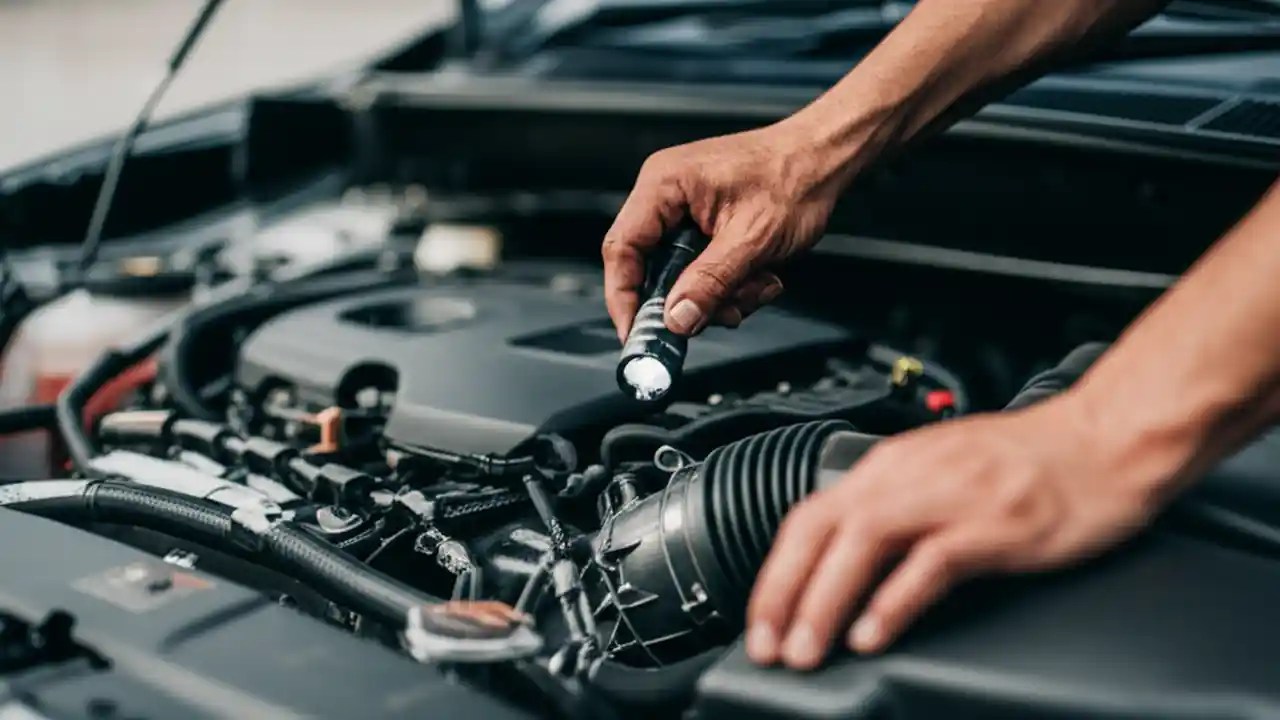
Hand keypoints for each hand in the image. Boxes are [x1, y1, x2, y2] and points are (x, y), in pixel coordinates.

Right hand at [602, 122, 847, 340]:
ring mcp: (686, 210)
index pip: (622, 248)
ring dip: (720, 294)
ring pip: (682, 276)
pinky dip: (731, 283)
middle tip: (723, 312)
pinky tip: (761, 274)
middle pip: (652, 268)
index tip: (637, 332)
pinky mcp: (705, 225)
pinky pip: (702, 269)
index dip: (623, 296)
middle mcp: (667, 194)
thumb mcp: (752, 239)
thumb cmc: (795, 176)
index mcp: (664, 184)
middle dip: (691, 299)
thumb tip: (676, 319)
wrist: (827, 158)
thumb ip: (710, 282)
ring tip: (758, 284)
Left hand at [745, 393, 1168, 669]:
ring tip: (806, 649)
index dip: (774, 573)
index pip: (808, 517)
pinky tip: (874, 633)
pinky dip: (894, 600)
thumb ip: (890, 508)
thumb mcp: (938, 474)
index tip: (759, 622)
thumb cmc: (1026, 462)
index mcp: (890, 466)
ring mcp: (951, 497)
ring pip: (863, 543)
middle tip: (766, 647)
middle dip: (782, 592)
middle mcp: (910, 475)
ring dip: (825, 601)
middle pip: (821, 529)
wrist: (1105, 440)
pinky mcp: (995, 524)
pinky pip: (930, 562)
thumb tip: (840, 562)